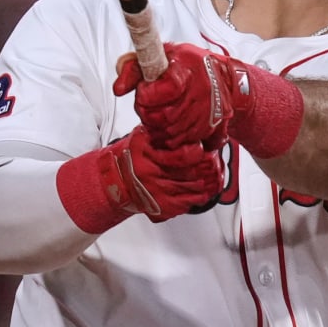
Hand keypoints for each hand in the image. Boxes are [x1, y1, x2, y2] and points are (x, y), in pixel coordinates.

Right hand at [57, 125, 222, 230]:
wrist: (114, 180)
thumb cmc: (132, 156)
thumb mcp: (143, 136)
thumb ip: (161, 131)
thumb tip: (186, 119)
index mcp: (147, 153)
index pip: (182, 156)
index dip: (197, 153)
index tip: (203, 150)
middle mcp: (150, 174)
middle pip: (191, 173)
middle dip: (206, 168)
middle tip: (213, 162)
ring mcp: (155, 192)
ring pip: (192, 189)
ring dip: (206, 182)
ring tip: (212, 175)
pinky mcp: (159, 206)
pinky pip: (186, 203)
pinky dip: (198, 197)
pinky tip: (203, 191)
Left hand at [115, 43, 243, 147]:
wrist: (225, 78)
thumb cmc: (190, 65)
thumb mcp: (162, 55)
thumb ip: (135, 68)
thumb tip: (119, 89)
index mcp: (187, 72)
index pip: (167, 89)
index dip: (148, 94)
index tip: (144, 90)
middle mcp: (200, 94)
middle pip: (163, 117)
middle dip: (148, 113)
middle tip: (148, 104)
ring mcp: (206, 115)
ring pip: (171, 134)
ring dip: (158, 128)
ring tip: (159, 113)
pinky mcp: (210, 130)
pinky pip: (183, 143)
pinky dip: (171, 138)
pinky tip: (170, 126)